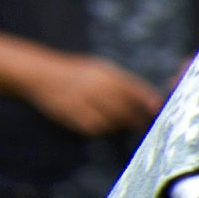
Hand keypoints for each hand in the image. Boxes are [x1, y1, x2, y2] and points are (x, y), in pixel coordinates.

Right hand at [27, 50, 164, 135]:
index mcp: (108, 74)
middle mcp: (98, 87)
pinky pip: (95, 127)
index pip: (136, 91)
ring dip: (119, 125)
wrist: (41, 74)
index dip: (150, 103)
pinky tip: (100, 124)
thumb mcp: (100, 69)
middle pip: (127, 110)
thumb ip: (123, 83)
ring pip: (112, 122)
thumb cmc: (76, 72)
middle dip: (138, 120)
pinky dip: (101, 128)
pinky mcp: (73, 114)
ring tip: (119, 124)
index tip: (157, 112)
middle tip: (143, 126)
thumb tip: (150, 99)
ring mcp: (85, 101)